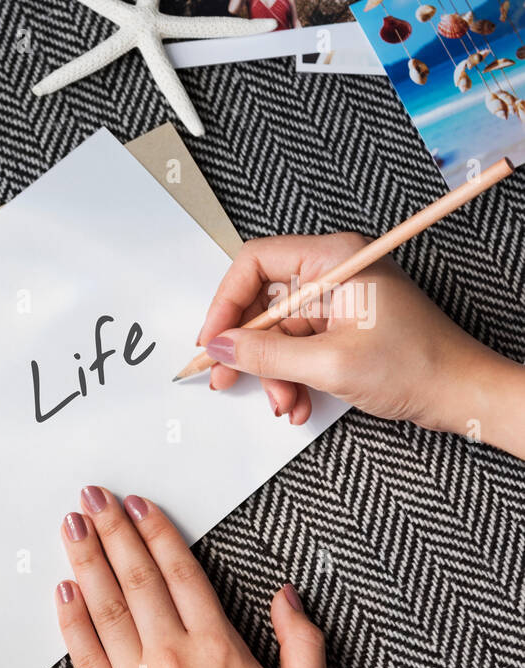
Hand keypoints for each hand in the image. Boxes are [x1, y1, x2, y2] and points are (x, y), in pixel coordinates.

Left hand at [56, 487, 328, 667]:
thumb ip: (303, 643)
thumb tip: (286, 596)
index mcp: (219, 646)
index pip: (181, 572)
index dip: (156, 532)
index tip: (138, 504)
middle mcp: (172, 653)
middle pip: (136, 577)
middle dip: (112, 531)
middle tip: (92, 496)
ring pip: (104, 605)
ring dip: (85, 560)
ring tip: (71, 525)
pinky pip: (83, 652)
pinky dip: (70, 617)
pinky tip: (62, 590)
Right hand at [198, 233, 524, 457]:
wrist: (463, 394)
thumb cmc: (420, 366)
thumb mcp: (329, 363)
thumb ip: (266, 354)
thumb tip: (221, 347)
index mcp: (335, 258)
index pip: (255, 263)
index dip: (225, 303)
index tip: (212, 340)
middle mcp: (333, 271)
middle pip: (261, 301)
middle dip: (249, 348)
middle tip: (225, 376)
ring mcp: (338, 299)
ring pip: (277, 332)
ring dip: (272, 372)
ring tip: (284, 402)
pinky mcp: (341, 325)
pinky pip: (296, 347)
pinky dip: (290, 376)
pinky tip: (298, 400)